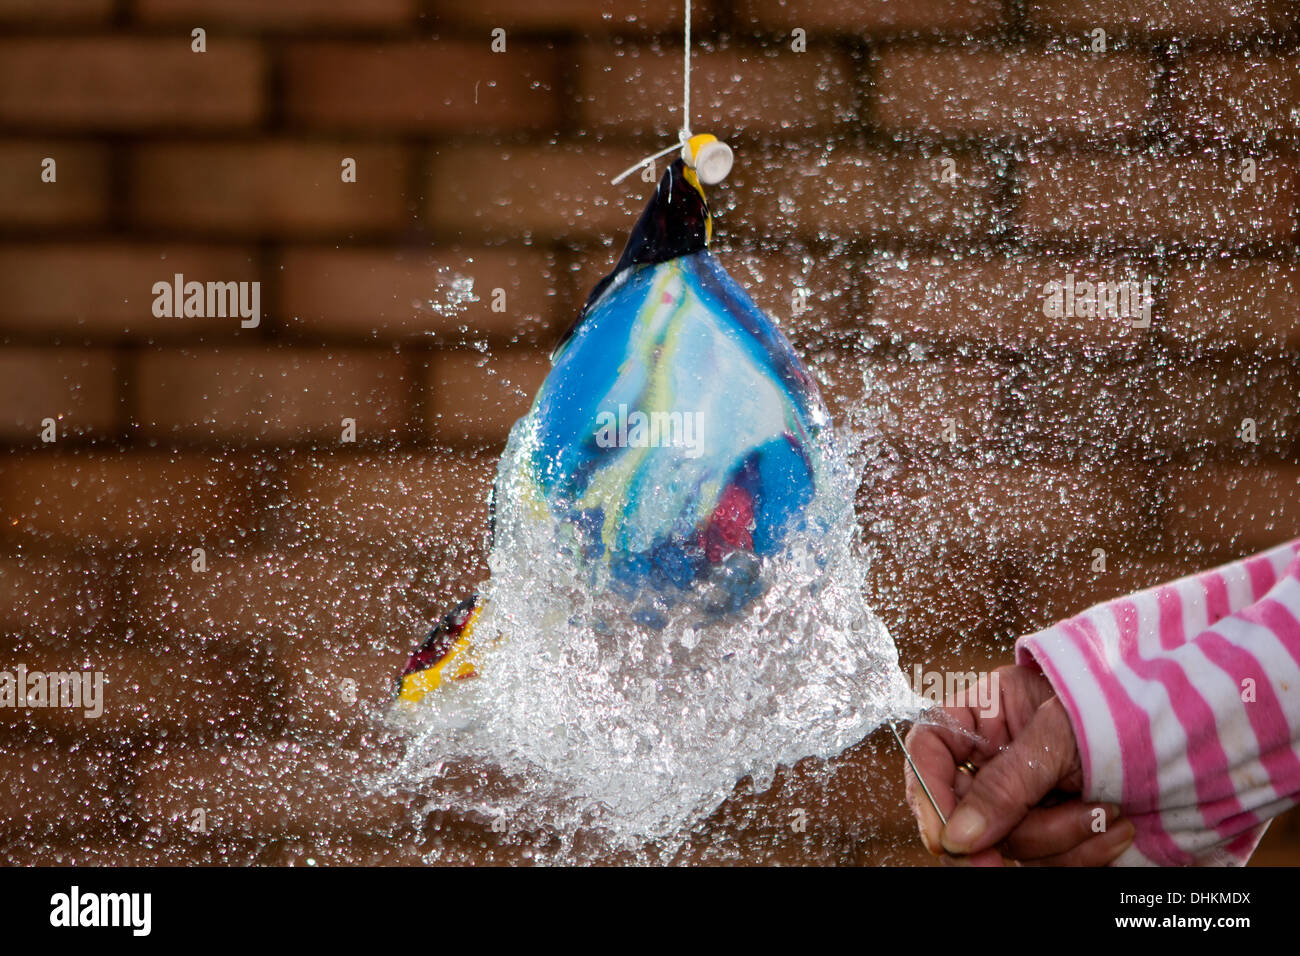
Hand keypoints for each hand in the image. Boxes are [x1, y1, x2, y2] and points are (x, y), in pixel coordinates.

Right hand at [903, 664, 1134, 865]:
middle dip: (1001, 832)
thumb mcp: (1057, 736)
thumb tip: (956, 837)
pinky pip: (1048, 861)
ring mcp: (1028, 798)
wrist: (1195, 728)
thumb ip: (1006, 785)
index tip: (945, 837)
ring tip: (1105, 811)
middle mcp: (998, 758)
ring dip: (1057, 839)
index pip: (930, 749)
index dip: (927, 791)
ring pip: (1009, 843)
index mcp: (985, 715)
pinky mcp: (1059, 830)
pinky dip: (1082, 853)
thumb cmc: (1124, 705)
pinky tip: (1118, 828)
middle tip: (1000, 863)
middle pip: (965, 810)